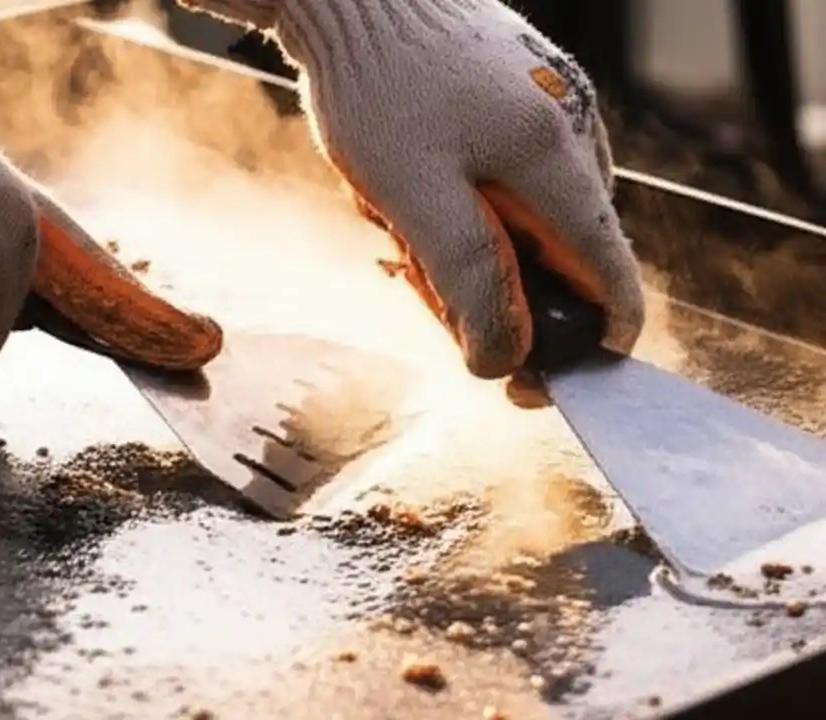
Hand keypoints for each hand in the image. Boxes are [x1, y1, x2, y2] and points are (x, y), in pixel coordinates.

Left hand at [185, 0, 644, 381]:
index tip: (553, 380)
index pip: (610, 268)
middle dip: (498, 284)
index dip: (594, 334)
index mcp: (556, 155)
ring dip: (470, 240)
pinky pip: (509, 173)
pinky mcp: (521, 91)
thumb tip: (505, 358)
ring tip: (394, 218)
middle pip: (564, 249)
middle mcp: (572, 126)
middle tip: (420, 284)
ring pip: (531, 213)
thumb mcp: (412, 196)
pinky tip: (408, 183)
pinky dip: (464, 199)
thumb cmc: (373, 87)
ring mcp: (550, 103)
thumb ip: (466, 278)